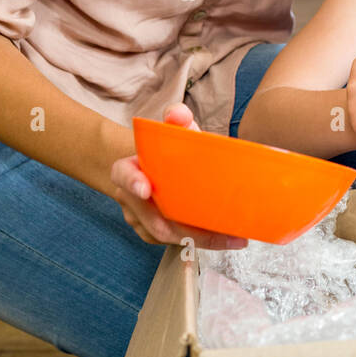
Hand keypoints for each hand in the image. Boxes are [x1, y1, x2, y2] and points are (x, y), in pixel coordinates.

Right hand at [109, 102, 247, 248]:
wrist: (161, 167)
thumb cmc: (168, 149)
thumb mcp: (173, 130)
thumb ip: (176, 118)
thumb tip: (178, 114)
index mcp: (128, 169)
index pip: (122, 174)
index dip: (132, 182)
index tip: (146, 189)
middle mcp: (131, 199)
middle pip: (153, 220)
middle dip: (186, 228)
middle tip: (218, 226)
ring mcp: (141, 220)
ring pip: (168, 236)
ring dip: (201, 238)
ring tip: (232, 236)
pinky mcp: (156, 234)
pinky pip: (178, 242)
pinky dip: (203, 241)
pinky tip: (228, 238)